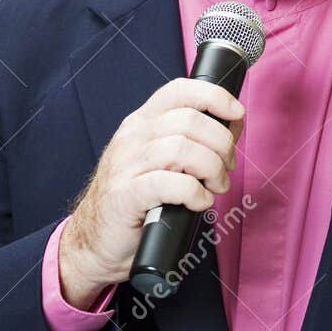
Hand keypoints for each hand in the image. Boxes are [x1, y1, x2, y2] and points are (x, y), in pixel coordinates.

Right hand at [59, 77, 244, 302]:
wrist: (96, 240)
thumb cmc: (137, 202)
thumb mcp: (163, 163)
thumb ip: (192, 143)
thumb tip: (232, 126)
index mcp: (142, 123)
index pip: (180, 90)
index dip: (215, 96)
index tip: (236, 114)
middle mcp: (133, 137)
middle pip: (190, 121)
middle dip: (221, 144)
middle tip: (225, 168)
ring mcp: (126, 165)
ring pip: (183, 149)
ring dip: (212, 169)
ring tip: (215, 187)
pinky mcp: (126, 195)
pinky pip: (169, 184)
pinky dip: (195, 193)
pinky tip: (199, 202)